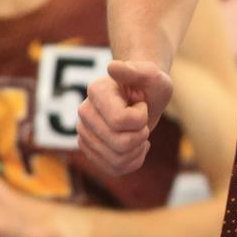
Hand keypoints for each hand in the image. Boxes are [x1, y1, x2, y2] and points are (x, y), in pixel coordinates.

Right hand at [78, 60, 172, 175]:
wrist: (143, 95)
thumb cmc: (149, 84)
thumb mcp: (152, 75)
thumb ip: (136, 70)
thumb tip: (113, 68)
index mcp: (96, 91)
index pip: (120, 122)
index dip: (141, 118)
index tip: (141, 104)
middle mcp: (85, 112)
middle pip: (120, 144)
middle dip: (141, 135)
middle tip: (142, 121)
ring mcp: (84, 132)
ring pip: (117, 160)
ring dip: (138, 150)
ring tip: (139, 133)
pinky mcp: (90, 150)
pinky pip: (114, 169)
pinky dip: (133, 161)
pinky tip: (136, 146)